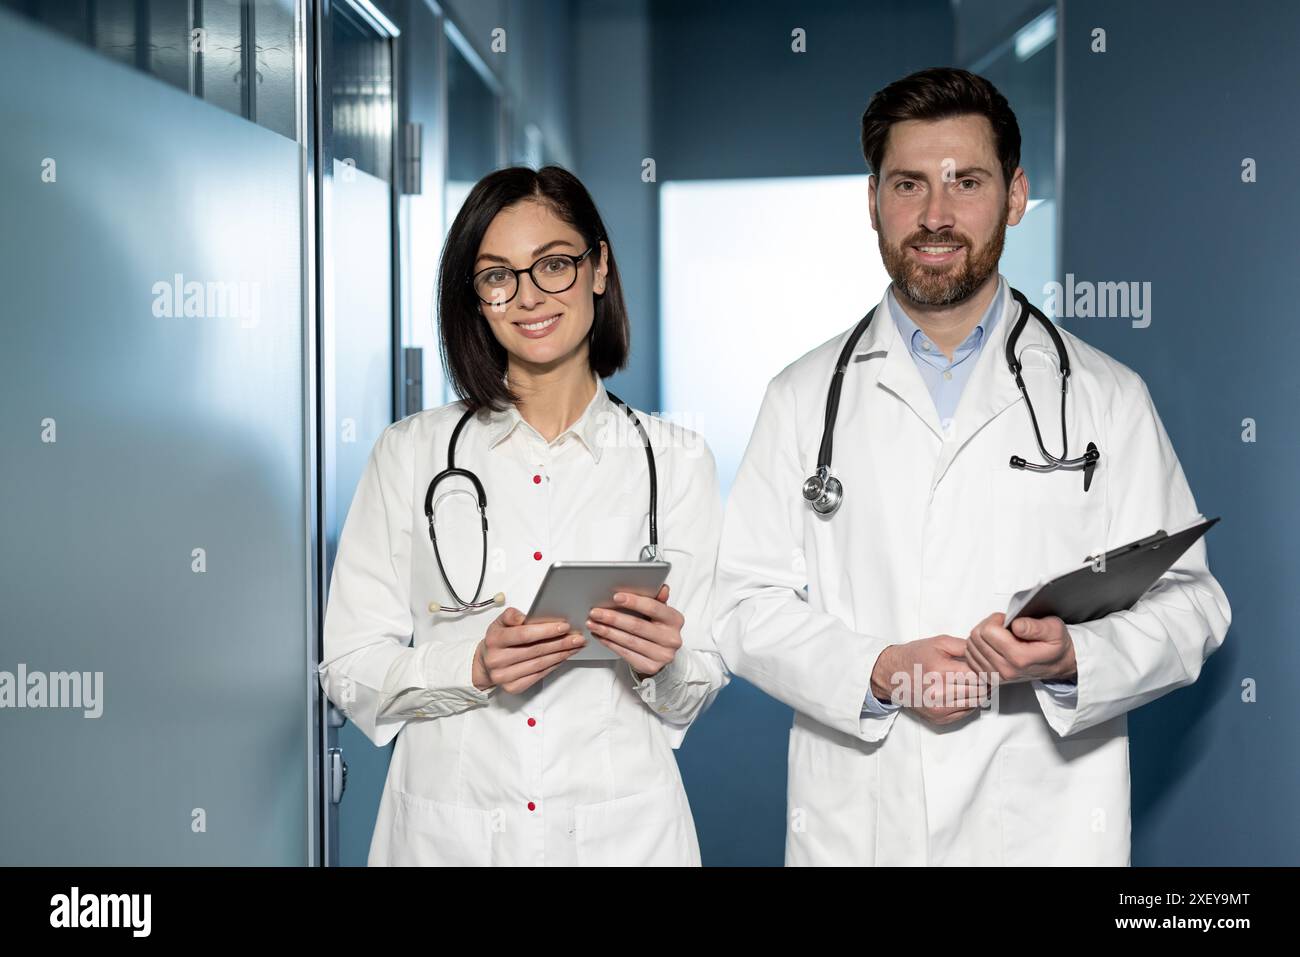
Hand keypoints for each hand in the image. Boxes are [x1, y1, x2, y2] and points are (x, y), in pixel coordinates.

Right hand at [472, 606, 585, 693]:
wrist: (485, 663)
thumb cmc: (497, 640)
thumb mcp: (499, 623)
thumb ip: (510, 616)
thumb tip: (523, 616)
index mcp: (494, 640)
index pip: (524, 635)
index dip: (546, 631)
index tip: (564, 627)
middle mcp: (497, 660)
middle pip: (535, 650)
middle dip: (560, 643)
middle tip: (578, 637)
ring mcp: (504, 676)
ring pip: (540, 664)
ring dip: (561, 654)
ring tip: (575, 646)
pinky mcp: (513, 687)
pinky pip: (538, 675)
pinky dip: (554, 666)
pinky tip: (563, 657)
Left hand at [586, 583, 682, 677]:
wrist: (660, 655)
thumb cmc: (657, 629)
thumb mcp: (660, 613)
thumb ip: (658, 600)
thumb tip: (662, 588)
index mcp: (675, 620)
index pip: (654, 608)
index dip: (634, 602)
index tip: (616, 597)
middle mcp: (672, 639)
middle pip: (638, 625)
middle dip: (613, 618)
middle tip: (596, 612)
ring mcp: (662, 655)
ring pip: (629, 641)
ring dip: (607, 631)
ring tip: (593, 624)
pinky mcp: (650, 667)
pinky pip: (625, 653)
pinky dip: (610, 643)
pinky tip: (600, 636)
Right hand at [870, 635, 987, 725]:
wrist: (891, 675)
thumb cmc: (915, 656)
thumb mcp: (939, 643)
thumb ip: (965, 646)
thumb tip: (986, 654)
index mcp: (940, 671)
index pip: (978, 676)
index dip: (985, 669)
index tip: (984, 665)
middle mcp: (939, 693)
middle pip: (980, 691)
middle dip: (984, 681)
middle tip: (981, 673)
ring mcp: (939, 709)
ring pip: (976, 703)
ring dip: (979, 692)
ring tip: (972, 681)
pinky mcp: (939, 719)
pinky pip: (967, 712)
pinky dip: (970, 702)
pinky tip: (962, 691)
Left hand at [965, 612, 1075, 684]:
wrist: (1057, 663)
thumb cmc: (1054, 645)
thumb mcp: (1054, 629)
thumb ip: (1035, 626)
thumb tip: (1016, 625)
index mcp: (1019, 658)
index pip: (988, 631)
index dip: (996, 619)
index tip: (1007, 620)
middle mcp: (1005, 670)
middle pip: (976, 637)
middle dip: (987, 626)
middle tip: (1003, 627)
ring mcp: (996, 676)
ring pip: (970, 646)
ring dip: (981, 636)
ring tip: (999, 636)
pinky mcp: (989, 678)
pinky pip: (970, 657)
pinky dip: (977, 647)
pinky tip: (992, 645)